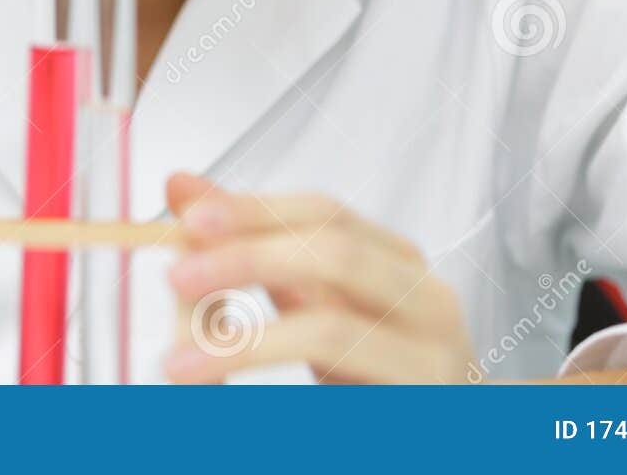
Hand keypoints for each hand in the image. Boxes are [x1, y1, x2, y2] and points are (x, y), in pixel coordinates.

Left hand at [163, 173, 477, 382]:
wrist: (447, 438)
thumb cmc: (375, 373)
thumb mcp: (312, 305)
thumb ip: (255, 249)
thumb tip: (183, 188)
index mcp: (398, 263)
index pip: (324, 214)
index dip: (253, 208)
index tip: (188, 216)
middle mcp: (429, 301)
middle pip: (335, 255)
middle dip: (247, 259)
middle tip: (179, 277)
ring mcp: (435, 359)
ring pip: (331, 329)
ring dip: (245, 342)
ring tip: (180, 363)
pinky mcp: (426, 409)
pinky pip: (339, 392)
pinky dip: (278, 392)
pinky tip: (231, 397)